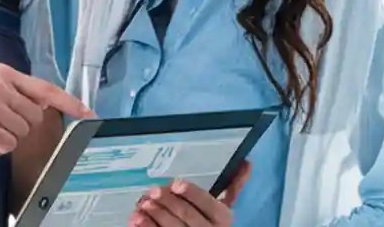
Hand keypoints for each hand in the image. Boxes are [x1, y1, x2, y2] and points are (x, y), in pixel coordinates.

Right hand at [0, 63, 94, 161]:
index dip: (70, 103)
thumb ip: (10, 94)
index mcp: (1, 74)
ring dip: (6, 138)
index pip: (45, 88)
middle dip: (19, 126)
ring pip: (21, 133)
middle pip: (34, 117)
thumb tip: (38, 108)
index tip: (89, 113)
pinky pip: (6, 145)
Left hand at [130, 160, 251, 226]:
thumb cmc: (212, 226)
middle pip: (188, 217)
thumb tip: (247, 162)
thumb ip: (234, 187)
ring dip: (155, 217)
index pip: (208, 204)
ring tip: (141, 206)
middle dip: (168, 203)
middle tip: (152, 192)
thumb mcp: (223, 209)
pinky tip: (136, 220)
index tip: (175, 184)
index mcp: (223, 219)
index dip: (192, 193)